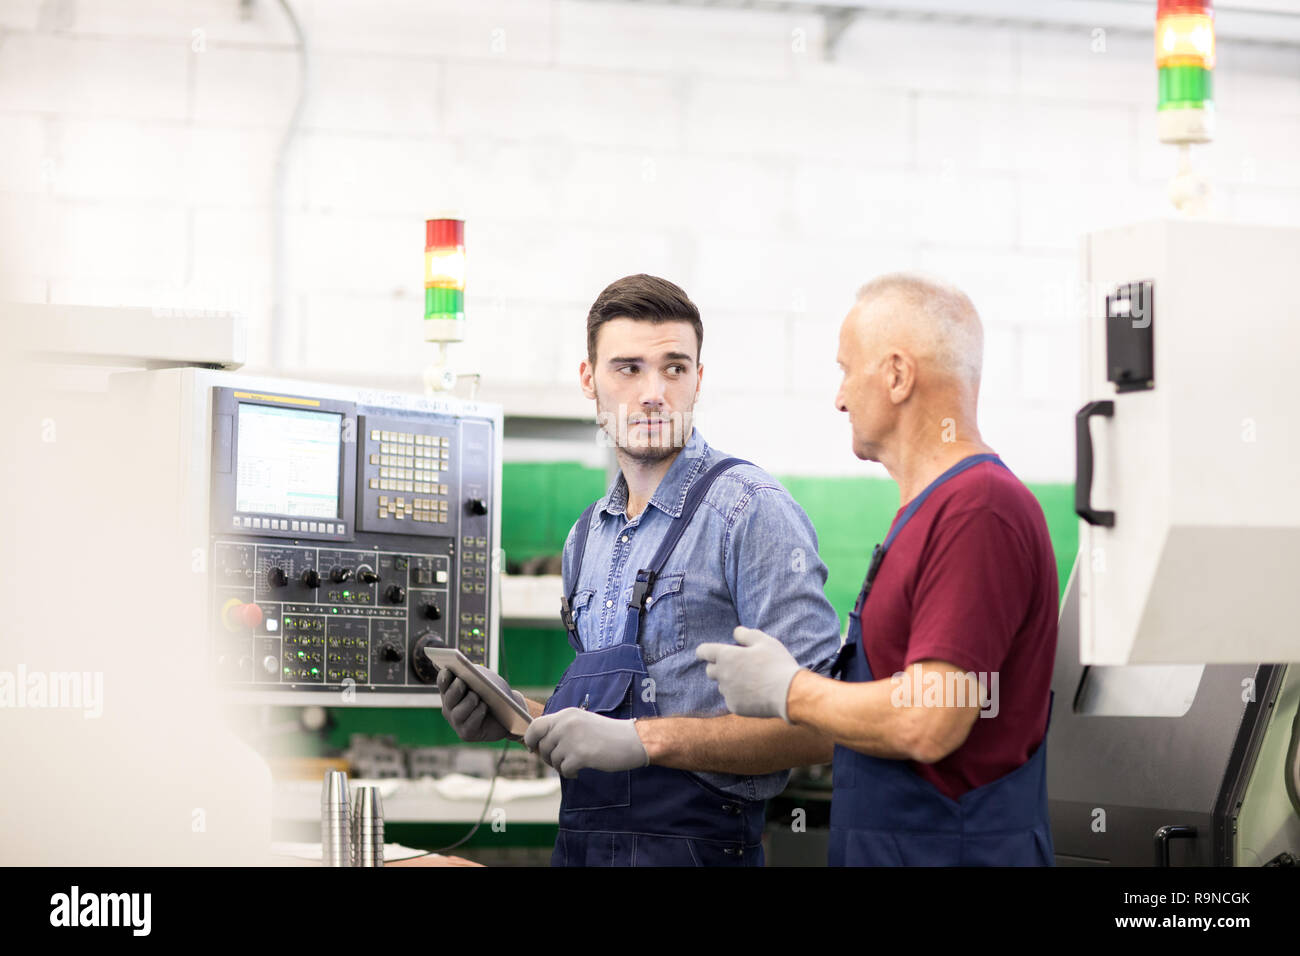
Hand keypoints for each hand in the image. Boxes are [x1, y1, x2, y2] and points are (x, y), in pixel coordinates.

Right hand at [436, 665, 526, 741]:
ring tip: (477, 696)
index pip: (443, 681)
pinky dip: (477, 713)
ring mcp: (456, 722)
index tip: (449, 669)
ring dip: (469, 701)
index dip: (444, 676)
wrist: (509, 714)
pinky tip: (484, 707)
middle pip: (449, 696)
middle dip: (456, 688)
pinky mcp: (466, 734)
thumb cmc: (495, 694)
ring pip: (458, 712)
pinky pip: (469, 723)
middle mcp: (450, 707)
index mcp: (451, 691)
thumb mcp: (486, 680)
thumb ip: (475, 675)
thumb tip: (468, 671)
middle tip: (463, 682)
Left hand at [523, 708, 648, 777]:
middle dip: (548, 758)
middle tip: (560, 762)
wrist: (631, 741)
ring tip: (575, 765)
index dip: (530, 739)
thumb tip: (538, 745)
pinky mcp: (580, 755)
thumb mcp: (582, 722)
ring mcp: (572, 739)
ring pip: (553, 760)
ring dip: (561, 766)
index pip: (536, 725)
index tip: (533, 749)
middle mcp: (566, 724)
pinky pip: (564, 770)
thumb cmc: (607, 734)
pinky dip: (569, 774)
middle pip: (542, 746)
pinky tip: (579, 772)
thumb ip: (562, 729)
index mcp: (566, 714)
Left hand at [696, 626, 802, 721]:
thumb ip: (747, 634)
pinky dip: (739, 696)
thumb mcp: (765, 641)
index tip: (703, 652)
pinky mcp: (734, 706)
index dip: (703, 651)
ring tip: (751, 681)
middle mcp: (722, 674)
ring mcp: (727, 692)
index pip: (704, 651)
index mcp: (727, 656)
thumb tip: (736, 632)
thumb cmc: (777, 664)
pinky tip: (755, 694)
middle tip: (734, 666)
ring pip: (722, 686)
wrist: (788, 693)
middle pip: (710, 671)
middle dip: (718, 667)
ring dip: (730, 682)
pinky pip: (732, 699)